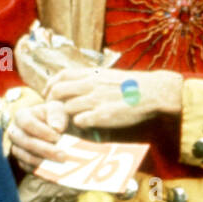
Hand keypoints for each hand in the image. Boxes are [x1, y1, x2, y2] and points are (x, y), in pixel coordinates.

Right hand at [10, 100, 68, 173]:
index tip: (58, 137)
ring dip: (44, 161)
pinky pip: (28, 168)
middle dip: (45, 149)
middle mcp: (15, 132)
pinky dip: (41, 170)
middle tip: (63, 155)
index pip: (27, 123)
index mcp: (22, 116)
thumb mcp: (58, 109)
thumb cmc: (55, 117)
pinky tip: (56, 171)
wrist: (56, 132)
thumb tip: (56, 127)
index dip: (42, 131)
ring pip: (25, 157)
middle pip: (25, 142)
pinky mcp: (22, 161)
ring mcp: (17, 148)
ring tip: (61, 164)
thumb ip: (57, 114)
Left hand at [44, 67, 182, 129]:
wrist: (153, 92)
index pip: (61, 75)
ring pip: (66, 108)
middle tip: (54, 113)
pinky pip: (79, 121)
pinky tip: (84, 127)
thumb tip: (81, 82)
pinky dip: (78, 125)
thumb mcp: (110, 75)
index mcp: (92, 74)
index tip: (48, 94)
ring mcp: (95, 100)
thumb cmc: (134, 85)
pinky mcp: (103, 115)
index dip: (50, 85)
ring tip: (68, 124)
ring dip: (64, 117)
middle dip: (52, 104)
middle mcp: (90, 85)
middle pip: (57, 92)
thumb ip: (94, 78)